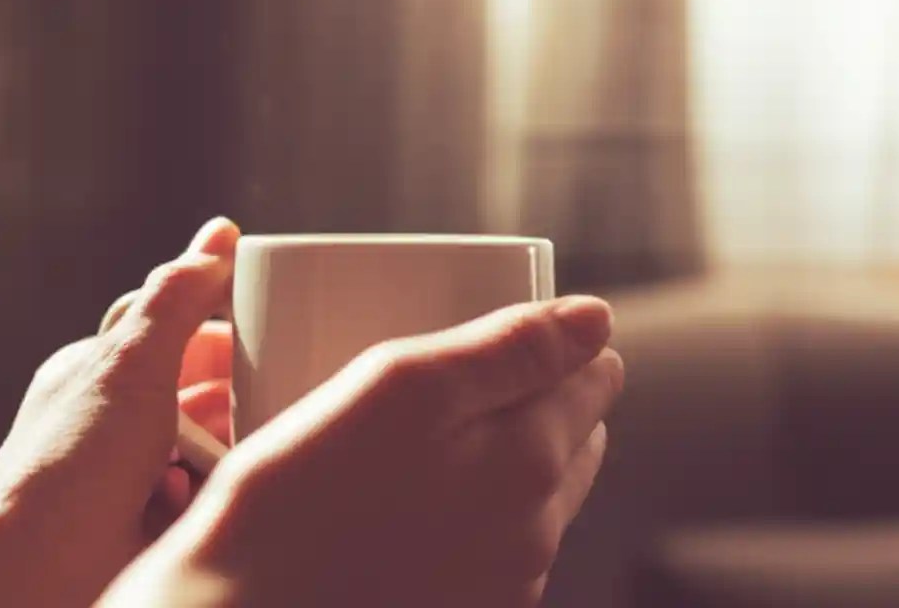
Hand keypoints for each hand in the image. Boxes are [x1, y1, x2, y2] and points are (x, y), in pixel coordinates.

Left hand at [0, 219, 239, 607]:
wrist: (35, 574)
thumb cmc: (68, 467)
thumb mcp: (130, 362)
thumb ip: (177, 297)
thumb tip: (219, 235)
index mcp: (103, 375)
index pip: (175, 331)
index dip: (223, 326)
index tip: (274, 322)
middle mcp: (118, 424)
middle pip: (203, 390)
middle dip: (239, 391)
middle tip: (280, 386)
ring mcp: (138, 478)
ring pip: (213, 444)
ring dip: (230, 445)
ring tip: (247, 447)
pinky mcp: (158, 526)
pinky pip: (210, 495)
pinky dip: (214, 492)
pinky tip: (213, 494)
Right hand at [103, 296, 622, 606]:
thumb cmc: (302, 500)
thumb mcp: (402, 387)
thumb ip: (510, 348)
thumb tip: (595, 319)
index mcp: (534, 462)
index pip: (593, 380)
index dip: (563, 344)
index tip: (518, 330)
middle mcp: (536, 534)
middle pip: (571, 441)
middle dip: (541, 399)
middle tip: (473, 374)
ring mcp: (503, 587)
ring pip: (535, 499)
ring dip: (506, 459)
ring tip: (437, 436)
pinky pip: (493, 550)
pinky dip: (473, 515)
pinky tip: (415, 505)